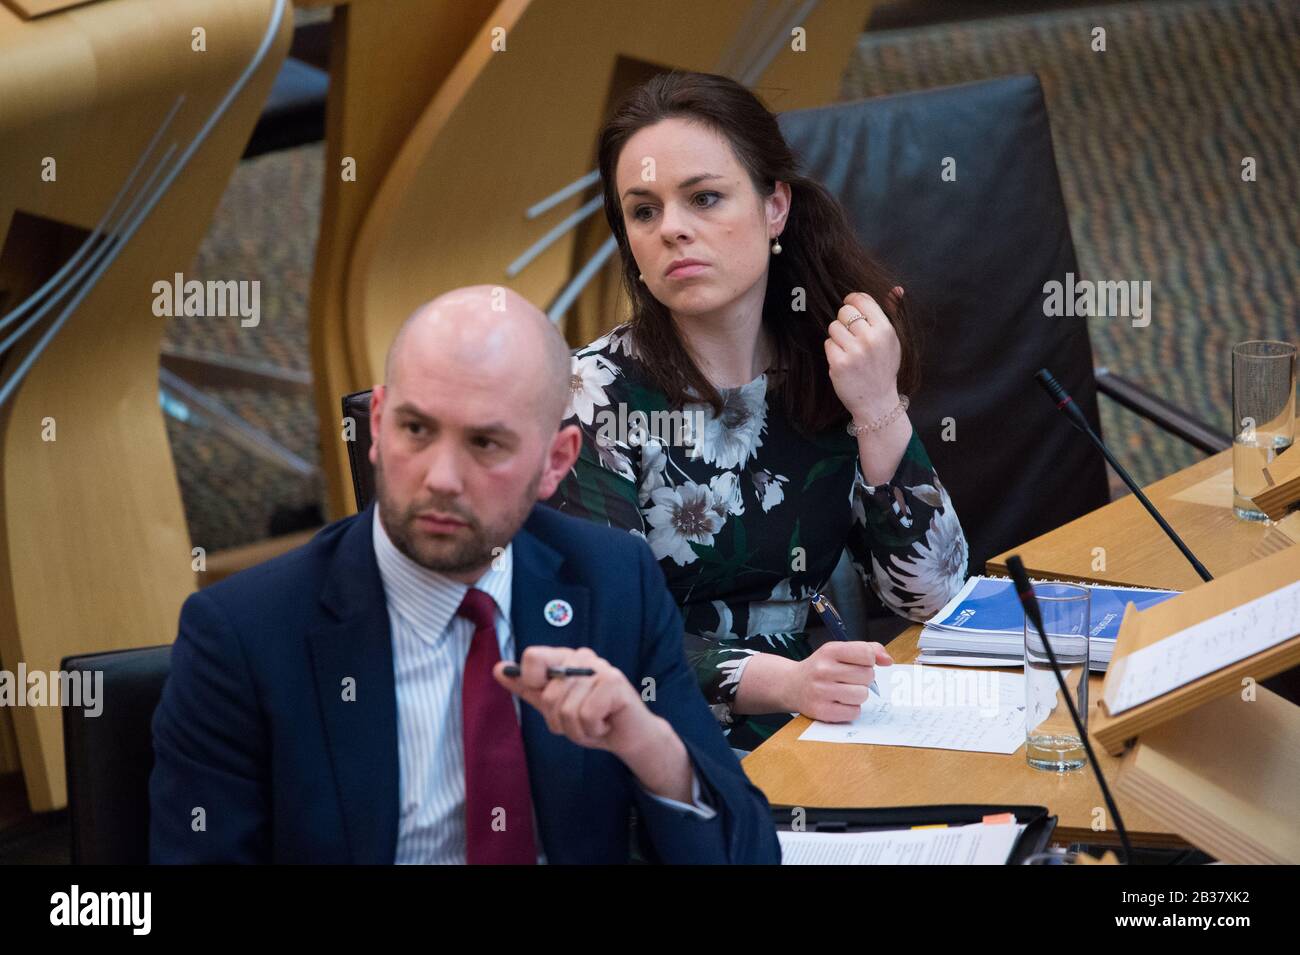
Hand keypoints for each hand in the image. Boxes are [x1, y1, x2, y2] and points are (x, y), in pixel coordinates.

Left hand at [493, 646, 650, 753]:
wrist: (627, 736)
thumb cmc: (591, 719)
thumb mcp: (553, 705)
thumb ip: (527, 687)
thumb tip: (498, 669)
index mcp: (564, 658)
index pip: (532, 657)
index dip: (533, 683)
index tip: (550, 698)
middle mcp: (581, 657)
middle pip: (548, 695)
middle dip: (561, 722)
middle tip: (580, 721)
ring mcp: (600, 668)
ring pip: (566, 710)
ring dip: (578, 730)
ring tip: (594, 724)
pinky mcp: (614, 683)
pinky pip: (586, 716)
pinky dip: (592, 731)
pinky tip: (605, 725)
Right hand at [788, 640, 892, 722]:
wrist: (791, 685)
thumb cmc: (821, 668)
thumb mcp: (839, 651)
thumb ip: (867, 650)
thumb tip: (888, 661)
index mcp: (830, 651)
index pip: (867, 653)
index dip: (869, 660)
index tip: (859, 663)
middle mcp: (823, 669)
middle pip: (867, 676)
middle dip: (864, 679)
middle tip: (848, 679)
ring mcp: (821, 691)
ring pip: (862, 695)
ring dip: (858, 695)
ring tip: (844, 691)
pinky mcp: (821, 711)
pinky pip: (854, 712)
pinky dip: (851, 709)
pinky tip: (839, 702)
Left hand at [825, 287, 904, 421]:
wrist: (877, 402)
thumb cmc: (884, 367)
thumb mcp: (893, 340)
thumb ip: (891, 313)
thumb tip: (896, 289)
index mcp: (885, 330)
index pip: (862, 299)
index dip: (853, 300)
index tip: (851, 307)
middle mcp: (870, 339)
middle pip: (844, 311)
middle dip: (844, 320)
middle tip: (851, 334)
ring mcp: (854, 352)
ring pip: (833, 326)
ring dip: (837, 336)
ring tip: (848, 348)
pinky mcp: (839, 364)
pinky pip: (828, 343)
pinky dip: (833, 350)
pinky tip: (843, 360)